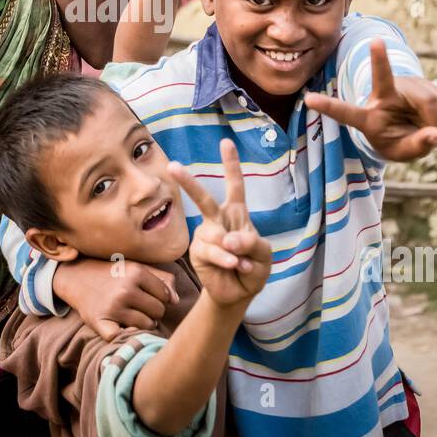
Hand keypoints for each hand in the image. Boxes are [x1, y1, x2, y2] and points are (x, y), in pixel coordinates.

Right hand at [52, 257, 179, 341]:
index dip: (160, 298)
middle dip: (153, 311)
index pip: (166, 296)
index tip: (149, 296)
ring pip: (147, 326)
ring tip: (133, 315)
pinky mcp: (100, 323)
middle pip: (159, 312)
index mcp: (136, 273)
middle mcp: (125, 290)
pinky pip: (123, 338)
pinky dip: (125, 336)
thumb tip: (176, 301)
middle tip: (140, 306)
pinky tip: (123, 327)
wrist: (77, 277)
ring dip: (143, 323)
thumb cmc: (113, 273)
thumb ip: (162, 279)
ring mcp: (112, 308)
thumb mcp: (137, 267)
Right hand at [170, 140, 269, 307]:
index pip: (234, 185)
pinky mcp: (198, 252)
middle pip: (203, 198)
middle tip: (172, 166)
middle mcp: (218, 220)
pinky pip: (211, 251)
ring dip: (232, 251)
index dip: (230, 164)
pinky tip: (234, 266)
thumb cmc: (253, 268)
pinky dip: (225, 260)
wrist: (238, 294)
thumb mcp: (264, 255)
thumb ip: (251, 243)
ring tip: (241, 264)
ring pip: (215, 235)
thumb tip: (229, 239)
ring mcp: (206, 236)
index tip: (226, 142)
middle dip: (187, 182)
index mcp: (237, 214)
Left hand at [303, 39, 436, 161]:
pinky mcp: (422, 83)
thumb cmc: (399, 141)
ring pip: (428, 101)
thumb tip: (436, 134)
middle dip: (384, 64)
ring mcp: (402, 87)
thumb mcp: (403, 152)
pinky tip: (434, 120)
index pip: (346, 113)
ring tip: (428, 129)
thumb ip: (417, 146)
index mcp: (367, 118)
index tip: (308, 99)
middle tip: (387, 60)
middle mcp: (381, 97)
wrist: (412, 127)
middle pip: (384, 80)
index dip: (329, 107)